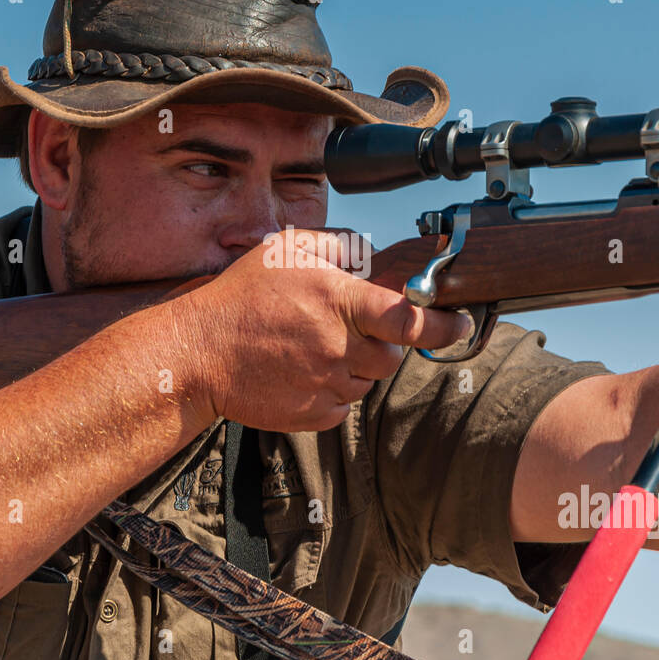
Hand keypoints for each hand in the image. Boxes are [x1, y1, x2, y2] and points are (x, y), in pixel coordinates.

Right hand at [179, 228, 469, 430]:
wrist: (197, 354)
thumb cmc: (241, 297)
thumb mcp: (287, 249)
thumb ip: (339, 244)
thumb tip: (373, 253)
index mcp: (337, 301)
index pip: (408, 318)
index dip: (443, 324)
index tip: (460, 323)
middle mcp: (336, 346)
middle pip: (390, 356)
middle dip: (380, 345)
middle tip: (348, 331)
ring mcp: (324, 384)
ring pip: (366, 382)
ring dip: (353, 368)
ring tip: (312, 349)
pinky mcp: (311, 415)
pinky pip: (343, 408)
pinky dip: (332, 393)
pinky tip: (301, 372)